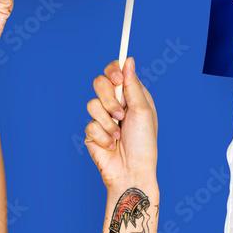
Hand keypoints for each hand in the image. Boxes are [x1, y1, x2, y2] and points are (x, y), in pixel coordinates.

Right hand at [84, 58, 158, 188]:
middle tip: (120, 114)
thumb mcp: (142, 111)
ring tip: (118, 135)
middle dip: (109, 100)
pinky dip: (103, 136)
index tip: (117, 81)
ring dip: (108, 122)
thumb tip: (128, 60)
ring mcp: (102, 117)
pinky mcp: (92, 132)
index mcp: (131, 96)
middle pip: (99, 83)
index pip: (116, 72)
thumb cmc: (143, 143)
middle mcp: (116, 104)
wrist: (131, 172)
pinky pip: (90, 125)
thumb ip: (132, 85)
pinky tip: (112, 145)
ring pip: (91, 104)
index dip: (113, 71)